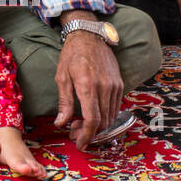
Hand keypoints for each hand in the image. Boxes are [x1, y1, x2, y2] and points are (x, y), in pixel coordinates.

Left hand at [54, 23, 123, 150]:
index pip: (92, 119)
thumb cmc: (72, 55)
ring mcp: (114, 86)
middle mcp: (105, 87)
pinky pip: (115, 107)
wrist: (90, 36)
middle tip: (75, 133)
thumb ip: (64, 103)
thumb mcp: (62, 78)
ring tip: (81, 124)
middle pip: (102, 122)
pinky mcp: (120, 84)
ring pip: (110, 117)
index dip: (86, 136)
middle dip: (89, 133)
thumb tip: (61, 124)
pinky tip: (92, 114)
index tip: (79, 144)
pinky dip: (105, 116)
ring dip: (97, 126)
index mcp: (88, 86)